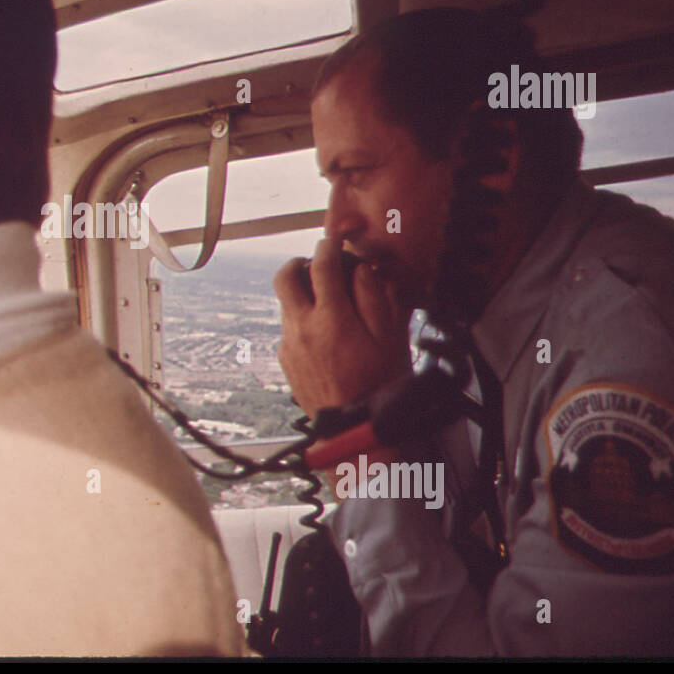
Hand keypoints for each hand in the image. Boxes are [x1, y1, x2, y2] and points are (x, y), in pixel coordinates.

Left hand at [274, 232, 411, 414]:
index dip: (328, 246)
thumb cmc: (378, 387)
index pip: (321, 266)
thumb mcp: (389, 341)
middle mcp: (302, 328)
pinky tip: (324, 334)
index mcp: (331, 319)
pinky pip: (289, 329)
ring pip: (285, 304)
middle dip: (297, 263)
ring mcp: (290, 345)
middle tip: (314, 262)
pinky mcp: (285, 361)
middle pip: (283, 278)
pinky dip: (302, 321)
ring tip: (327, 302)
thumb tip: (361, 270)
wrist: (353, 433)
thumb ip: (375, 300)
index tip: (334, 241)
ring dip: (301, 295)